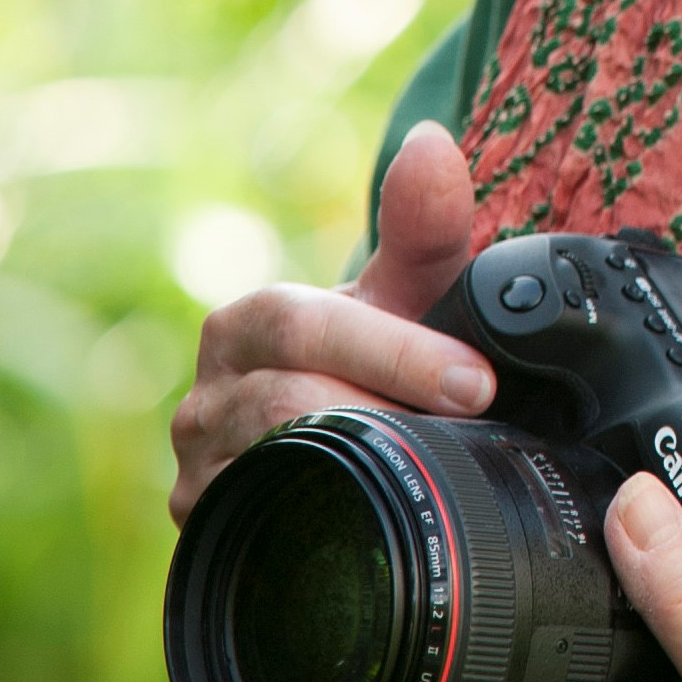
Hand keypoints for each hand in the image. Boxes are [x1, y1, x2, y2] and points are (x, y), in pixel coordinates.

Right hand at [169, 120, 490, 525]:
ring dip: (362, 469)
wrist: (344, 438)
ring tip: (437, 470)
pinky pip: (262, 533)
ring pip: (272, 468)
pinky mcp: (215, 539)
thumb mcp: (408, 295)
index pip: (303, 328)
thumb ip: (424, 227)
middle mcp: (208, 398)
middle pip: (284, 401)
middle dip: (385, 411)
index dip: (394, 351)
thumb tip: (433, 142)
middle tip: (470, 427)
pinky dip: (325, 527)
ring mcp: (205, 474)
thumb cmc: (380, 356)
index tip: (477, 382)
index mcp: (246, 326)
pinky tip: (380, 526)